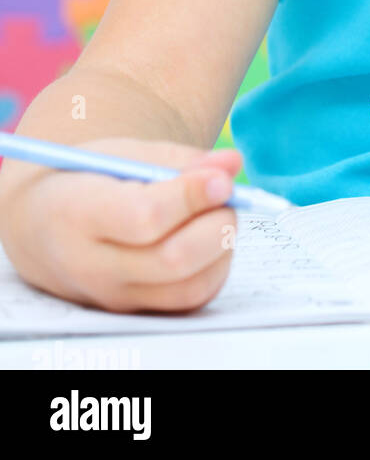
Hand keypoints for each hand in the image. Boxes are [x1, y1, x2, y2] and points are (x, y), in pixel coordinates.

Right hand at [0, 138, 245, 314]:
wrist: (41, 227)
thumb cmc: (86, 179)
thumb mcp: (121, 153)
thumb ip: (178, 159)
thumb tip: (233, 165)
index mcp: (78, 214)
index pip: (144, 217)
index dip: (192, 197)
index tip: (222, 178)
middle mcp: (93, 267)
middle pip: (174, 260)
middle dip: (217, 222)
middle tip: (227, 192)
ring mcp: (114, 297)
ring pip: (191, 287)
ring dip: (221, 246)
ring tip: (214, 212)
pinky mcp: (137, 311)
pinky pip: (191, 298)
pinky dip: (214, 266)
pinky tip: (207, 236)